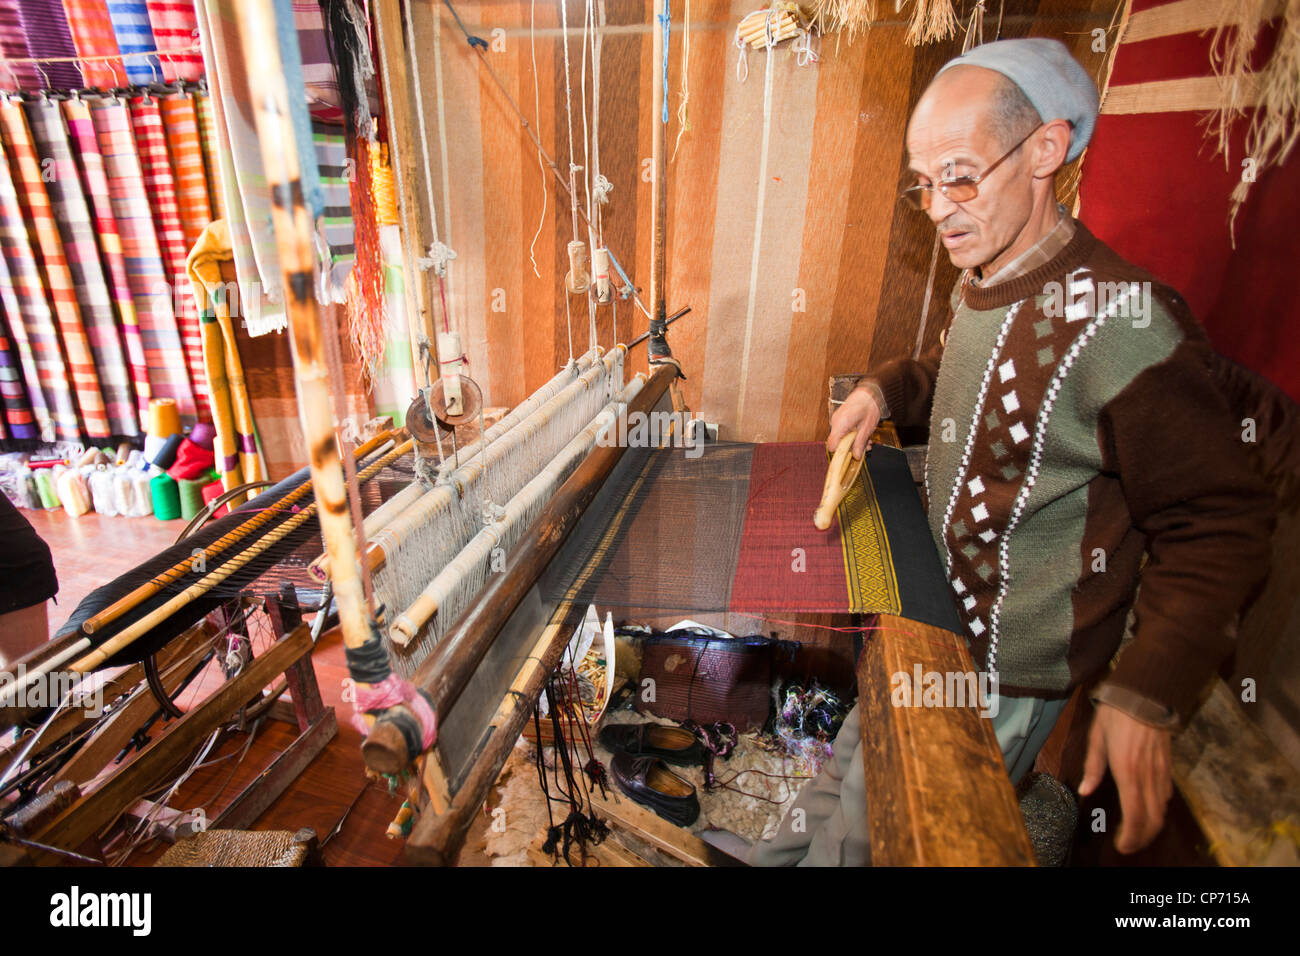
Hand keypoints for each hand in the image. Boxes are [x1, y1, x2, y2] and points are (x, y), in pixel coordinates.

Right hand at [827, 384, 881, 458]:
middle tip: (865, 447)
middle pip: (837, 443)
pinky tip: (862, 434)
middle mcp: (836, 422)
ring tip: (867, 441)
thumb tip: (856, 456)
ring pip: (841, 437)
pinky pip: (842, 431)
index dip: (840, 453)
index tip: (850, 457)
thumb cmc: (869, 406)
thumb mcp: (867, 428)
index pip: (833, 445)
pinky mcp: (840, 419)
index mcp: (841, 424)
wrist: (870, 392)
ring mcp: (837, 420)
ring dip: (853, 441)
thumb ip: (860, 443)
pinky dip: (851, 435)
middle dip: (850, 448)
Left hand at [1078, 702, 1173, 853]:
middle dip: (1142, 838)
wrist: (1146, 692)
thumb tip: (1085, 791)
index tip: (1122, 846)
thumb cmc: (1116, 712)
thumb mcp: (1096, 736)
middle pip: (1152, 819)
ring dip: (1151, 826)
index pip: (1134, 816)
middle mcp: (1147, 775)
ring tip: (1136, 832)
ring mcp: (1161, 771)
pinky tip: (1149, 809)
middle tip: (1128, 845)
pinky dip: (1158, 808)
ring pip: (1162, 809)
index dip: (1131, 837)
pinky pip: (1166, 794)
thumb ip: (1092, 767)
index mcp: (1127, 771)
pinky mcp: (1168, 765)